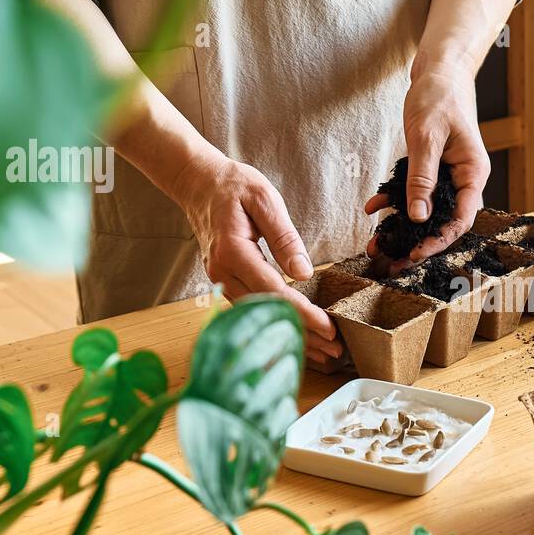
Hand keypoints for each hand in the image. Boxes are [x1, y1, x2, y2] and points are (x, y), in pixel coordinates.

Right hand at [171, 150, 342, 363]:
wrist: (198, 183)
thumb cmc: (234, 186)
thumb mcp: (265, 199)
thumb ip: (285, 237)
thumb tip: (304, 273)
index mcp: (233, 252)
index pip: (274, 292)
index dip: (303, 314)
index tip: (329, 329)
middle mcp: (222, 272)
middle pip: (266, 313)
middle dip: (302, 334)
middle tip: (335, 351)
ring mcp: (218, 280)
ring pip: (257, 317)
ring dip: (289, 334)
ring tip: (322, 350)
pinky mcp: (223, 281)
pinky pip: (249, 310)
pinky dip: (273, 324)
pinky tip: (294, 335)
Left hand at [365, 63, 487, 265]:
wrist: (438, 72)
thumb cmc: (438, 97)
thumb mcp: (426, 137)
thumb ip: (421, 178)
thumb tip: (418, 216)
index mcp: (472, 173)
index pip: (460, 219)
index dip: (438, 241)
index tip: (414, 254)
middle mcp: (463, 179)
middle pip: (443, 221)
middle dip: (417, 242)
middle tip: (392, 261)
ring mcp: (447, 175)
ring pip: (426, 211)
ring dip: (403, 227)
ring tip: (378, 244)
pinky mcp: (432, 169)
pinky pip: (414, 193)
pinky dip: (395, 202)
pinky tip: (373, 208)